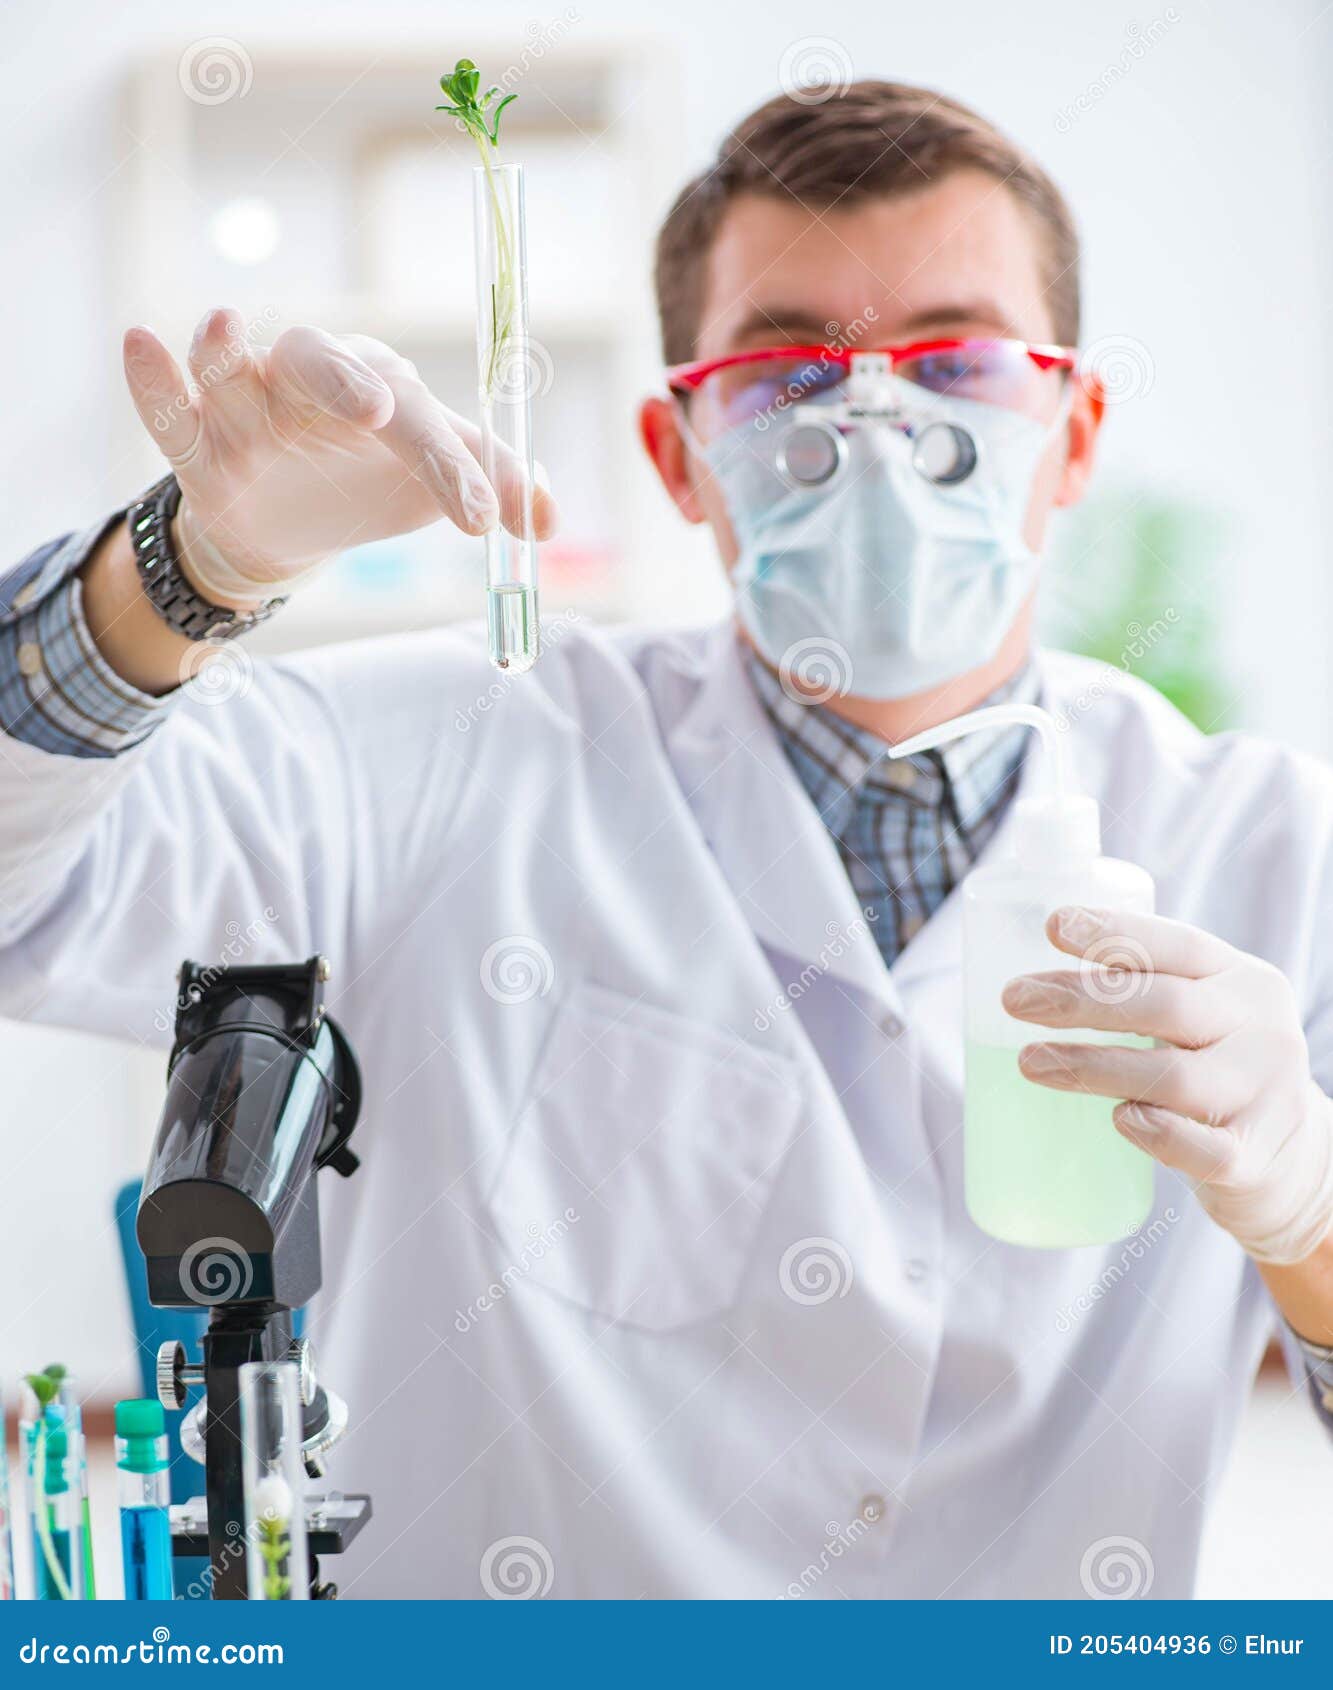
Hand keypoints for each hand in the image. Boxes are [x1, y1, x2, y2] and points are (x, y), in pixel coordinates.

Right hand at [122, 309, 555, 603]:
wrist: (296, 528)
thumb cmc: (375, 485)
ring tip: (221, 326)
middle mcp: (313, 381)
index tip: (484, 523)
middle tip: (377, 411)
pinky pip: (168, 408)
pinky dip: (152, 378)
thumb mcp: (438, 487)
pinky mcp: (196, 446)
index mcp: (380, 386)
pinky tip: (142, 344)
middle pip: (324, 363)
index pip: (417, 416)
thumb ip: (496, 487)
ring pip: (233, 367)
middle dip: (346, 382)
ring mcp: (247, 407)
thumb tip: (548, 521)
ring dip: (225, 348)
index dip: (452, 466)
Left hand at [1001, 906, 1332, 1264]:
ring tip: (1030, 1062)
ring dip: (1092, 1067)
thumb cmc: (1219, 1069)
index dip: (1116, 933)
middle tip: (1015, 999)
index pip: (1179, 947)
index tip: (1052, 926)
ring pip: (1174, 1077)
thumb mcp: (1203, 1017)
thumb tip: (1034, 979)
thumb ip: (1145, 993)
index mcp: (1243, 981)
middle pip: (1166, 1005)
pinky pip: (1203, 1148)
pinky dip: (1158, 1132)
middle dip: (1082, 1000)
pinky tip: (1118, 1119)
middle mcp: (1262, 1030)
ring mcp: (1264, 1095)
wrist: (1293, 1158)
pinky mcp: (1254, 1159)